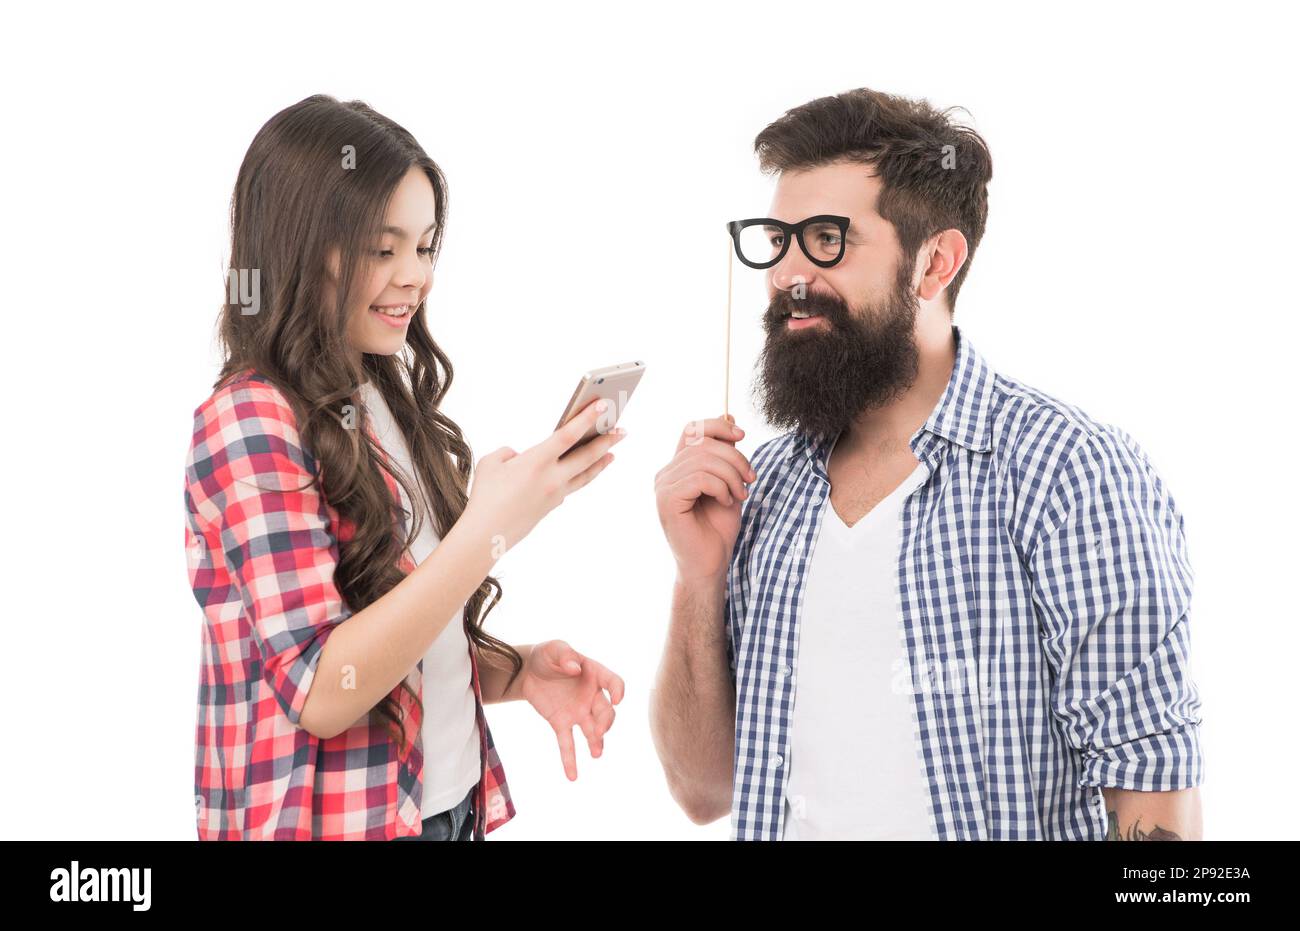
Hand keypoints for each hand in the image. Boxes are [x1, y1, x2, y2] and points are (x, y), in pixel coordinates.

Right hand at [462, 397, 624, 553]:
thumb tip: (522, 457)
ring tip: (612, 452)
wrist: (487, 534)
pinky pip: (573, 486)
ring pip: (586, 474)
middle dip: (607, 441)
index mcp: (536, 461)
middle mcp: (552, 477)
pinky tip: (584, 470)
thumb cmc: (485, 496)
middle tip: (622, 430)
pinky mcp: (553, 505)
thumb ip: (509, 453)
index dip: (587, 418)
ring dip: (602, 461)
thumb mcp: (491, 463)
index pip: (568, 434)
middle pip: (587, 456)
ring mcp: (556, 494)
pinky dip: (582, 476)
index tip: (603, 405)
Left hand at [520, 640, 624, 780]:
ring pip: (592, 730)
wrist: (527, 670)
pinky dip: (570, 760)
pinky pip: (568, 743)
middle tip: (598, 731)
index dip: (618, 691)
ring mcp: (577, 711)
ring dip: (596, 742)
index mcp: (593, 674)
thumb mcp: (553, 649)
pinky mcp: (561, 723)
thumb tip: (575, 668)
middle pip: (606, 712)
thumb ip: (565, 655)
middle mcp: (590, 695)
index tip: (617, 699)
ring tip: (596, 753)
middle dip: (605, 722)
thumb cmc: (547, 655)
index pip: (613, 682)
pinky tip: (572, 776)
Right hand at [654, 414, 754, 581]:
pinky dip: (720, 487)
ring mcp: (663, 486)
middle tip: (751, 479)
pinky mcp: (667, 500)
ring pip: (703, 460)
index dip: (718, 426)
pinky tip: (726, 502)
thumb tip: (729, 418)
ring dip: (730, 475)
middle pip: (702, 443)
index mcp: (678, 467)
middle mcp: (666, 473)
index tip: (742, 437)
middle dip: (734, 457)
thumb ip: (725, 456)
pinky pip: (699, 478)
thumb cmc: (718, 529)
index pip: (692, 429)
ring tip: (739, 495)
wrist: (710, 564)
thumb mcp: (728, 483)